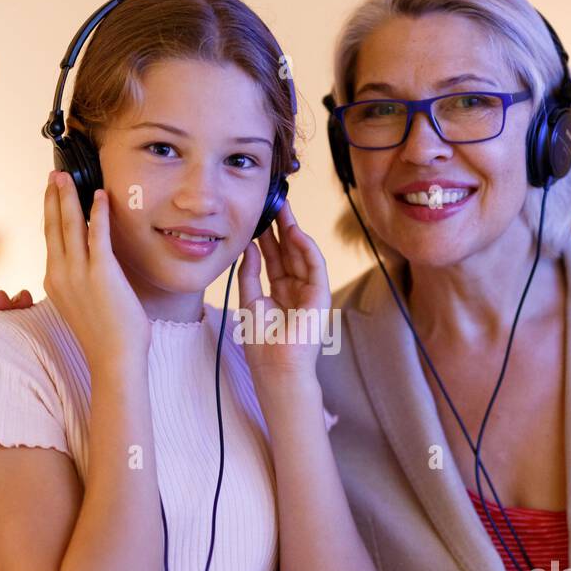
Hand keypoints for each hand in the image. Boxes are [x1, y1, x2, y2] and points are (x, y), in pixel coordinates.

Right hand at [43, 171, 150, 367]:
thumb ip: (80, 281)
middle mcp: (61, 274)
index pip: (50, 238)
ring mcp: (80, 273)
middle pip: (54, 226)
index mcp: (54, 280)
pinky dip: (99, 213)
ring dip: (69, 197)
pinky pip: (99, 236)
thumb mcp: (82, 304)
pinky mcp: (102, 274)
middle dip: (54, 197)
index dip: (50, 212)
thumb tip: (89, 265)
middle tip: (54, 174)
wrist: (114, 358)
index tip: (51, 193)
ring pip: (70, 225)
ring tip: (67, 177)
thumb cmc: (105, 335)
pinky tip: (100, 195)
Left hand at [237, 199, 331, 381]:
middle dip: (281, 228)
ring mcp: (309, 292)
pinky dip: (307, 248)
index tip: (259, 216)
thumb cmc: (261, 341)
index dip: (267, 237)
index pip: (274, 258)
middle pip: (289, 252)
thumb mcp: (249, 300)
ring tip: (283, 210)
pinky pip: (316, 266)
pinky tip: (297, 232)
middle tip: (273, 203)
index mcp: (279, 292)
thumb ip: (250, 273)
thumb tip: (249, 247)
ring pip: (302, 254)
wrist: (276, 367)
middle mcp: (295, 289)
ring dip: (294, 232)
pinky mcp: (321, 296)